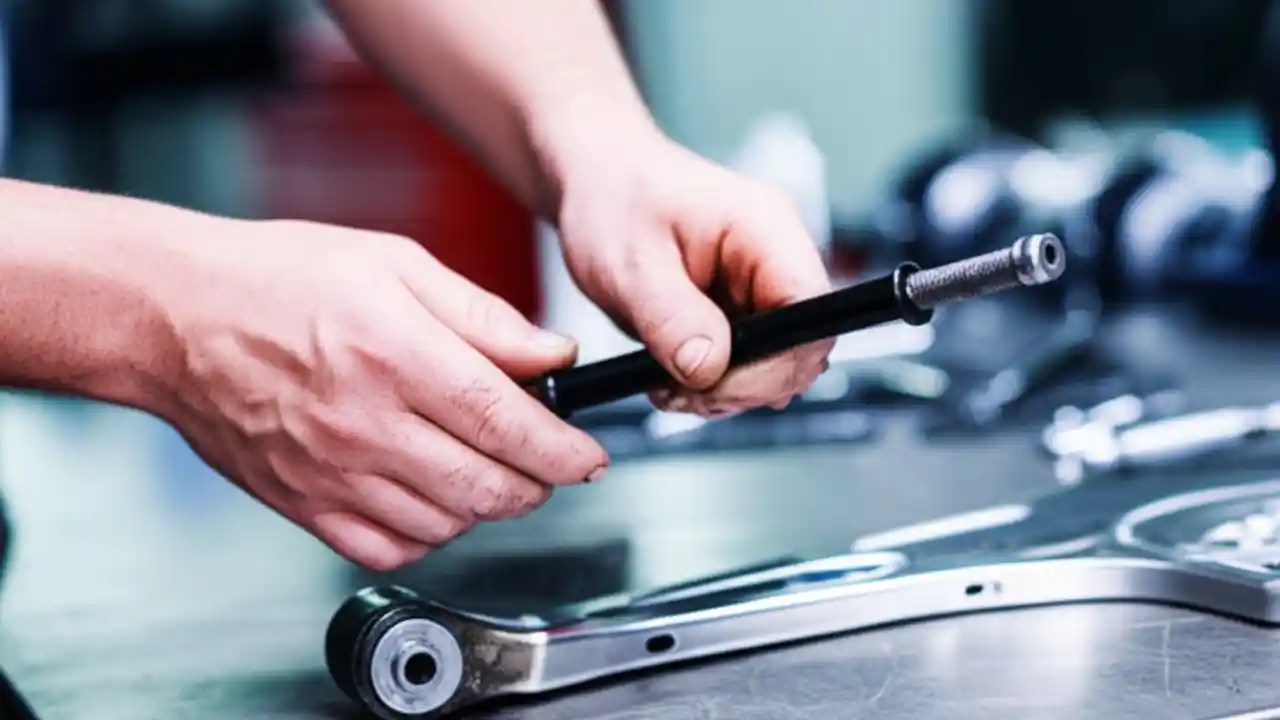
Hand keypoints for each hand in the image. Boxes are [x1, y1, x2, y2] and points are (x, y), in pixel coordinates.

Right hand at [155, 218, 607, 570]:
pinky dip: (433, 531)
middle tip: (549, 460)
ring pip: (449, 521)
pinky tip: (433, 492)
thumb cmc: (277, 279)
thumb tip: (552, 355)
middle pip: (487, 485)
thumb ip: (483, 316)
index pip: (506, 421)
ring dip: (490, 502)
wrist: (175, 318)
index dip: (564, 447)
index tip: (590, 454)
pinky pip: (393, 546)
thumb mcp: (394, 264)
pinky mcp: (305, 504)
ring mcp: (332, 473)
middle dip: (540, 482)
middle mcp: (365, 423)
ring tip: (487, 463)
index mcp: (394, 353)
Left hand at [551, 131, 834, 415]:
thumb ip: (671, 316)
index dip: (775, 362)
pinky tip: (675, 377)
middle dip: (744, 386)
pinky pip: (752, 364)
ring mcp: (765, 286)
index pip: (809, 308)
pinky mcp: (745, 310)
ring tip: (668, 384)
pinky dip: (716, 384)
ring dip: (725, 391)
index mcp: (765, 227)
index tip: (714, 386)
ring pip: (779, 365)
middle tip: (681, 393)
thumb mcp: (629, 262)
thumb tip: (708, 368)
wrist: (601, 184)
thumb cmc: (614, 201)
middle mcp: (778, 256)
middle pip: (802, 347)